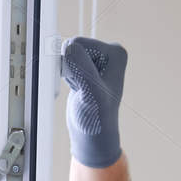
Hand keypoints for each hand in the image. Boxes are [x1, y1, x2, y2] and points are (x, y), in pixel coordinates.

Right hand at [61, 36, 127, 167]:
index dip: (74, 65)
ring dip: (67, 74)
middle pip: (71, 46)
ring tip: (80, 91)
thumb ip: (82, 68)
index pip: (78, 43)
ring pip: (66, 55)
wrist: (92, 136)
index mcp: (116, 52)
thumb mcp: (91, 93)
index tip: (84, 85)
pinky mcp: (86, 67)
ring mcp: (96, 59)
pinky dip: (65, 76)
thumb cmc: (96, 120)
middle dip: (69, 68)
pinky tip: (76, 89)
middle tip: (80, 89)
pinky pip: (64, 63)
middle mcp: (108, 52)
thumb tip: (69, 46)